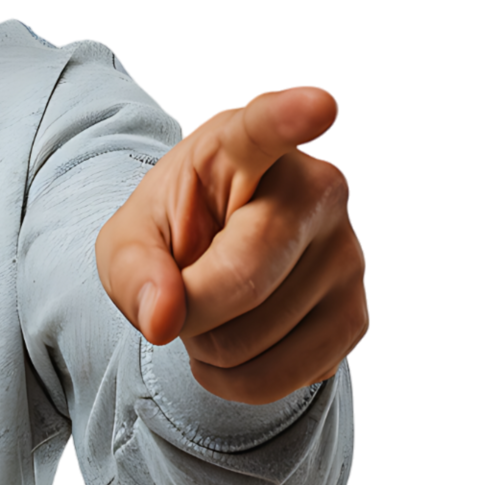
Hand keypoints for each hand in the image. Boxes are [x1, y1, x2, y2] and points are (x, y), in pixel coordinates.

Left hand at [95, 86, 367, 404]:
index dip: (290, 119)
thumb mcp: (128, 238)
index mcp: (243, 147)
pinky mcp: (356, 315)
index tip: (315, 104)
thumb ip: (130, 269)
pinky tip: (237, 341)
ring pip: (256, 339)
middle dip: (189, 307)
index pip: (267, 129)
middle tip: (180, 284)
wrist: (212, 264)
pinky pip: (285, 377)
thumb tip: (161, 320)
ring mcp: (346, 255)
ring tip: (214, 305)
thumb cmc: (175, 232)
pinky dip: (239, 380)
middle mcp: (315, 192)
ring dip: (209, 346)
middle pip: (244, 277)